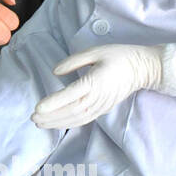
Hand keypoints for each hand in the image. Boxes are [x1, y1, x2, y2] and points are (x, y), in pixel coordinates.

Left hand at [30, 44, 163, 129]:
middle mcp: (98, 97)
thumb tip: (55, 72)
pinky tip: (57, 124)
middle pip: (71, 111)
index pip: (71, 95)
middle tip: (33, 117)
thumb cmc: (118, 56)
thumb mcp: (95, 51)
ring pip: (77, 118)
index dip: (54, 102)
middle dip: (50, 116)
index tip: (38, 107)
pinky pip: (84, 120)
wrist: (142, 68)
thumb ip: (74, 61)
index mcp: (95, 81)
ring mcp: (101, 105)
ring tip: (40, 123)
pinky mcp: (103, 109)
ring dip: (57, 123)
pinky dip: (69, 124)